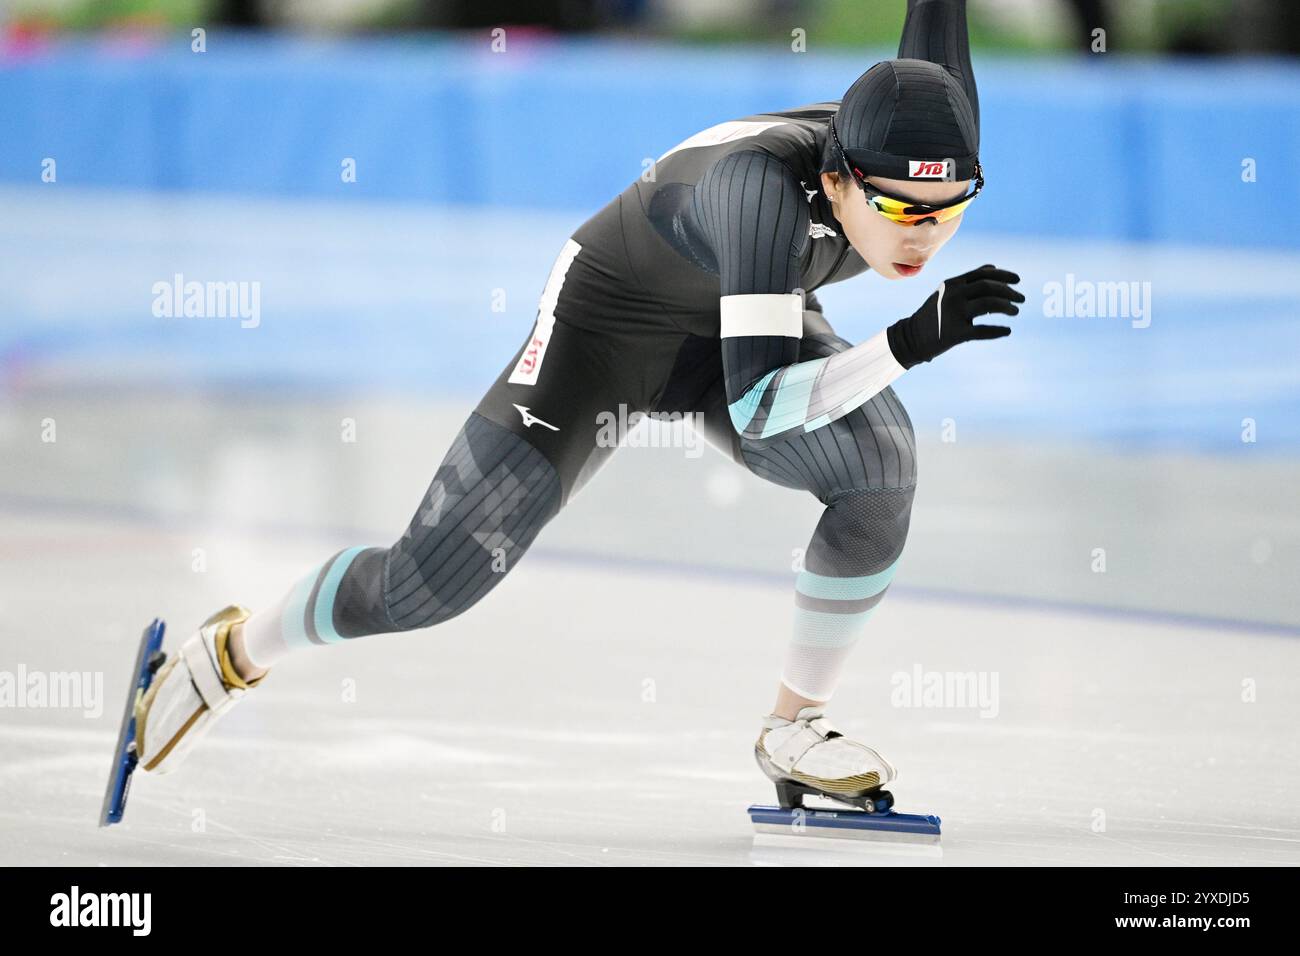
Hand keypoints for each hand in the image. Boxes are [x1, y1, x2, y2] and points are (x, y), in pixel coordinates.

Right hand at [886, 264, 1022, 368]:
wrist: (911, 337)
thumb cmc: (934, 314)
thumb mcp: (947, 291)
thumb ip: (969, 280)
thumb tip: (993, 268)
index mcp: (952, 284)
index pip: (984, 274)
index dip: (1004, 275)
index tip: (1018, 280)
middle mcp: (953, 296)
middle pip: (988, 287)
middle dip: (1009, 292)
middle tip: (1021, 299)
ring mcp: (953, 314)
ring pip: (989, 305)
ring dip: (1006, 307)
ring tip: (1015, 311)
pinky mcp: (955, 333)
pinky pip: (982, 331)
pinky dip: (997, 331)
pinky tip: (1007, 331)